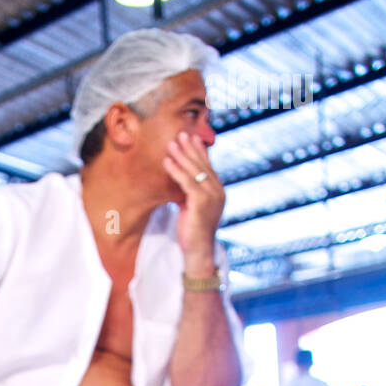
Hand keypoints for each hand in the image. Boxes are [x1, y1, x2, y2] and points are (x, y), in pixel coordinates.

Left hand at [163, 132, 224, 273]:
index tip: (191, 137)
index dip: (199, 151)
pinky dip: (176, 171)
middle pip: (202, 165)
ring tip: (171, 144)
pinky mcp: (201, 203)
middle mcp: (218, 191)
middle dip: (190, 148)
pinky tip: (167, 162)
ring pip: (194, 171)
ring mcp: (211, 196)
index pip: (208, 166)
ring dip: (182, 156)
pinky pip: (187, 182)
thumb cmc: (193, 232)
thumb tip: (183, 179)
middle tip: (181, 134)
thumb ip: (191, 192)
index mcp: (218, 191)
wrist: (198, 252)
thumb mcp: (193, 207)